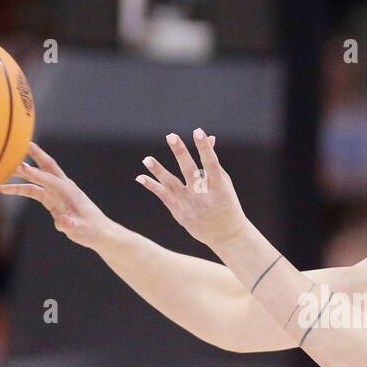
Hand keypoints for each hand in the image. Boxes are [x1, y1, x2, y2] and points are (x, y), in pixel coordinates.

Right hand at [1, 142, 114, 249]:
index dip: (35, 173)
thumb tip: (63, 223)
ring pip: (36, 178)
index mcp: (69, 191)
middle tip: (19, 142)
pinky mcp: (52, 199)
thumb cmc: (90, 230)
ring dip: (20, 173)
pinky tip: (4, 189)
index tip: (21, 167)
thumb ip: (70, 225)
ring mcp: (56, 192)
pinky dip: (19, 188)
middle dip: (34, 153)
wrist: (98, 232)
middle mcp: (62, 187)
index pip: (50, 179)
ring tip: (1, 169)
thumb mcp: (81, 230)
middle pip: (46, 166)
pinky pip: (33, 190)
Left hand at [137, 129, 246, 247]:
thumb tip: (208, 138)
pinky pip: (164, 197)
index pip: (211, 163)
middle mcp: (204, 195)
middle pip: (190, 171)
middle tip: (171, 136)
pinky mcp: (179, 212)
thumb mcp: (224, 183)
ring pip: (172, 185)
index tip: (198, 131)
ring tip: (147, 159)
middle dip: (181, 153)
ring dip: (159, 171)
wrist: (225, 234)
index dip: (204, 147)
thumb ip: (213, 162)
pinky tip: (140, 177)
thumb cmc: (225, 203)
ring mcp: (190, 205)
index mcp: (219, 187)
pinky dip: (152, 186)